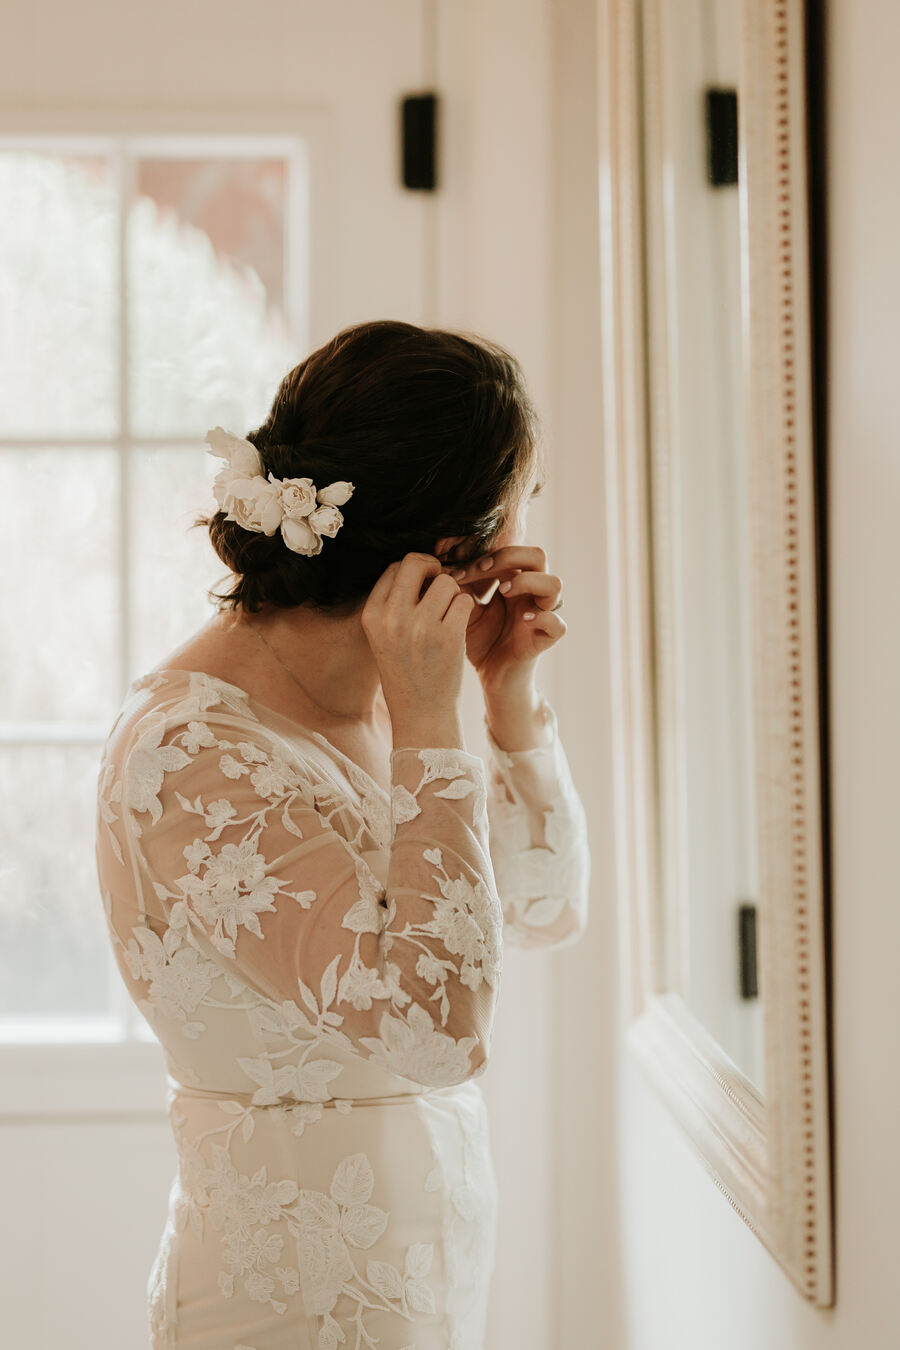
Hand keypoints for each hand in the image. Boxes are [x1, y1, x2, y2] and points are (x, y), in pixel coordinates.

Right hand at [361, 552, 475, 728]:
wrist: (421, 714)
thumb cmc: (407, 672)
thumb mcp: (385, 636)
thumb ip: (395, 602)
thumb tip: (422, 564)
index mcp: (371, 615)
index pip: (393, 567)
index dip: (414, 572)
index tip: (423, 588)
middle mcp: (392, 618)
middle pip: (416, 562)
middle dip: (434, 568)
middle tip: (441, 586)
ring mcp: (420, 627)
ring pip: (446, 581)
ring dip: (453, 594)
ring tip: (449, 616)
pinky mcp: (448, 637)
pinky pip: (464, 600)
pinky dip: (466, 609)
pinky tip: (459, 627)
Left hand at [439, 544, 565, 692]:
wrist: (489, 678)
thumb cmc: (477, 641)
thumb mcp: (464, 610)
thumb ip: (460, 587)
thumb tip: (443, 561)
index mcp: (514, 582)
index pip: (510, 550)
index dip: (486, 552)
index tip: (458, 568)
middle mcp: (531, 595)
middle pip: (537, 555)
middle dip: (508, 557)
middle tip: (481, 570)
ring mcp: (541, 615)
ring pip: (555, 584)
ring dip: (527, 582)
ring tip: (502, 592)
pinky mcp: (544, 640)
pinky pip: (558, 625)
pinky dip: (542, 619)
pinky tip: (522, 621)